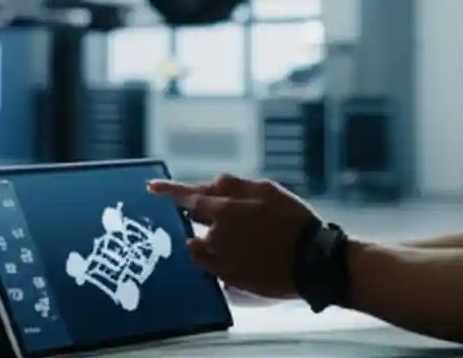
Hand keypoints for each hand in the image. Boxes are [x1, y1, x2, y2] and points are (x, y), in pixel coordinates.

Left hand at [148, 173, 316, 298]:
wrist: (312, 262)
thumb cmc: (294, 222)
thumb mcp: (268, 191)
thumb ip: (235, 185)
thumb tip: (212, 182)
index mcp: (225, 211)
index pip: (189, 199)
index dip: (169, 191)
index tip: (151, 187)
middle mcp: (216, 237)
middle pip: (198, 222)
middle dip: (208, 216)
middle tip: (237, 217)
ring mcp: (221, 261)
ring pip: (202, 245)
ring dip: (210, 238)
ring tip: (242, 238)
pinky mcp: (229, 279)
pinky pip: (211, 265)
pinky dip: (217, 256)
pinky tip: (241, 254)